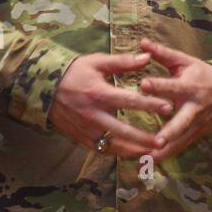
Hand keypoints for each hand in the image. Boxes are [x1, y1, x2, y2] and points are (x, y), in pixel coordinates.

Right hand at [49, 52, 169, 157]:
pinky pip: (102, 150)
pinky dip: (118, 153)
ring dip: (133, 151)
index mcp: (99, 93)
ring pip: (113, 146)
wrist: (43, 88)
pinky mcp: (81, 139)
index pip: (130, 101)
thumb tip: (147, 57)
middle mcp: (93, 115)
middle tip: (163, 142)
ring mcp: (86, 130)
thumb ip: (123, 62)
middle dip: (144, 139)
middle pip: (123, 131)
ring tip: (151, 153)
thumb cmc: (73, 72)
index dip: (150, 105)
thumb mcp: (97, 62)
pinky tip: (132, 154)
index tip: (168, 108)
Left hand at [136, 38, 211, 163]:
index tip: (142, 85)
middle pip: (182, 122)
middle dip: (170, 132)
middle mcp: (194, 108)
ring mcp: (196, 124)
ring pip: (180, 140)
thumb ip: (162, 53)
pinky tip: (150, 163)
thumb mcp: (184, 61)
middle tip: (156, 140)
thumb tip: (142, 41)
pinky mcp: (196, 135)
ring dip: (165, 150)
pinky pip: (180, 148)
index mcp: (190, 86)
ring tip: (147, 159)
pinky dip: (166, 156)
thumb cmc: (200, 74)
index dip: (158, 86)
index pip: (172, 86)